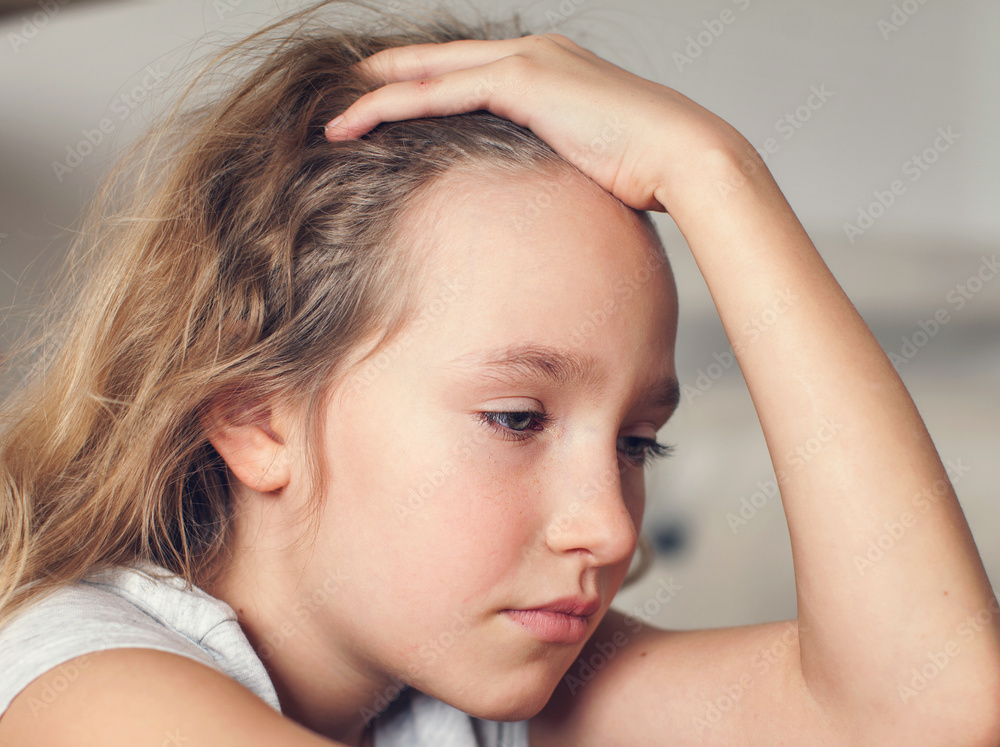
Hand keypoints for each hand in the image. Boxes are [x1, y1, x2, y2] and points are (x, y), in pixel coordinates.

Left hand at [324, 34, 749, 212]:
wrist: (682, 156)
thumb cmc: (646, 171)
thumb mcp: (590, 164)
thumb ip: (558, 165)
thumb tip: (541, 201)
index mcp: (548, 69)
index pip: (469, 73)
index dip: (423, 85)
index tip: (389, 105)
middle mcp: (533, 52)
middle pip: (440, 63)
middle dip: (388, 79)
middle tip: (344, 98)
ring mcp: (528, 60)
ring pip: (431, 72)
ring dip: (378, 94)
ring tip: (337, 116)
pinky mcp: (524, 80)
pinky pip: (442, 91)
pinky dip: (397, 104)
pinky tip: (362, 118)